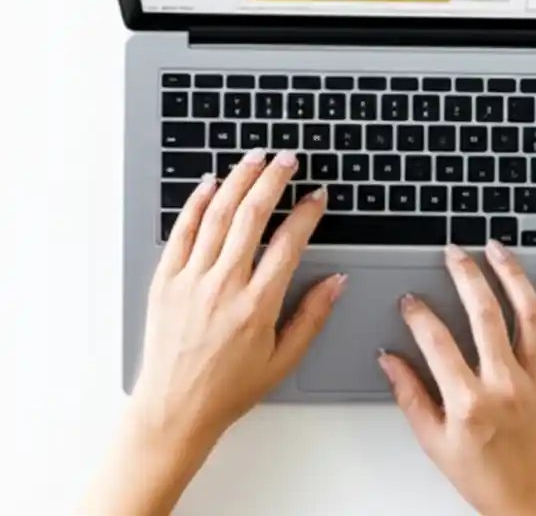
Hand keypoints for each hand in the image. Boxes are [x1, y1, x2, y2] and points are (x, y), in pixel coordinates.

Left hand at [83, 148, 344, 515]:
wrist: (173, 409)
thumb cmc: (228, 389)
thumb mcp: (283, 359)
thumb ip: (312, 316)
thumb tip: (336, 281)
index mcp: (257, 306)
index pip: (288, 243)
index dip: (307, 213)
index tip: (317, 197)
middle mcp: (223, 287)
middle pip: (251, 216)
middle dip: (273, 181)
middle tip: (288, 161)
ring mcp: (190, 281)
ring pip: (216, 216)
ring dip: (238, 181)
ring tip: (254, 160)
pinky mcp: (164, 282)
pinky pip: (181, 232)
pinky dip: (195, 203)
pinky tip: (209, 184)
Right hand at [378, 242, 535, 515]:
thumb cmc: (487, 479)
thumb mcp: (435, 444)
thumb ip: (411, 397)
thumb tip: (389, 360)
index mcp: (468, 402)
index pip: (436, 340)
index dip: (418, 314)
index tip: (410, 300)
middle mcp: (505, 384)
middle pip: (483, 313)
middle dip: (465, 274)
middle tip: (453, 253)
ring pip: (527, 312)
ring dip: (511, 273)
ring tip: (495, 249)